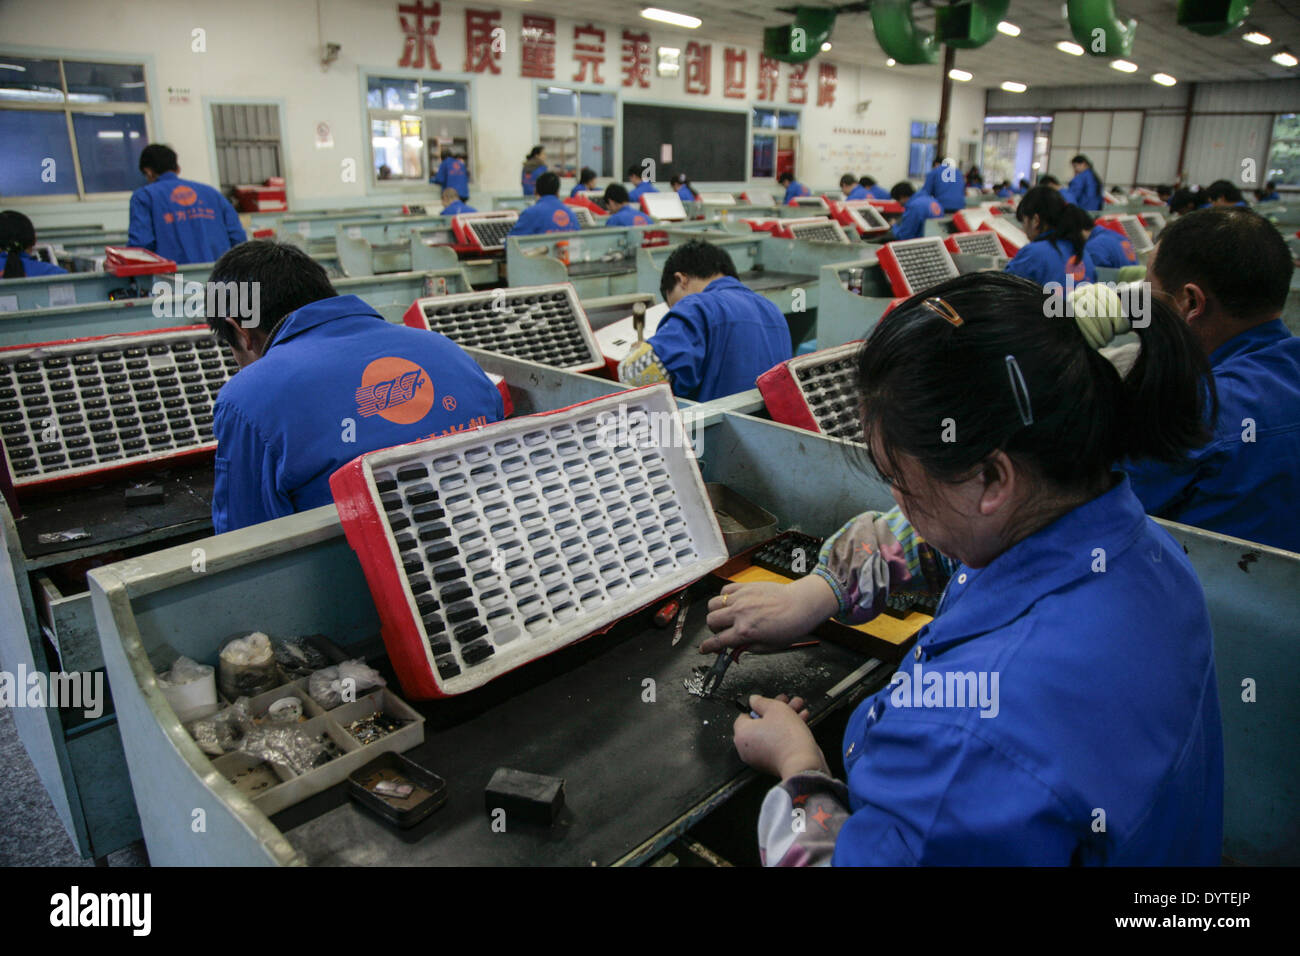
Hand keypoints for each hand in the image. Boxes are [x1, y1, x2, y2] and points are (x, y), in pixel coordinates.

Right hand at [702, 576, 838, 653]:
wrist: (801, 605)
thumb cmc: (790, 626)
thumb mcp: (769, 646)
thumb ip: (748, 647)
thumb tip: (736, 648)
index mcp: (744, 632)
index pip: (718, 641)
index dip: (708, 647)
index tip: (704, 648)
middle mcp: (739, 614)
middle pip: (711, 621)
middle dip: (713, 630)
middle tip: (723, 631)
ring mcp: (740, 599)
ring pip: (713, 604)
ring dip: (716, 612)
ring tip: (726, 616)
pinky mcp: (744, 587)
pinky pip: (724, 591)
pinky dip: (724, 597)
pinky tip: (732, 602)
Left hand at [733, 695, 827, 779]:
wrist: (802, 763)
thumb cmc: (787, 738)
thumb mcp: (775, 709)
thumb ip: (761, 701)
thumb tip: (754, 700)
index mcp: (742, 734)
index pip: (744, 714)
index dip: (759, 704)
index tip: (769, 700)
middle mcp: (747, 748)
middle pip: (760, 722)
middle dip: (777, 710)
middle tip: (787, 702)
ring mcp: (759, 757)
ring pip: (771, 732)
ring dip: (785, 719)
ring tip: (798, 708)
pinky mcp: (773, 763)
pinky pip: (777, 743)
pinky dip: (787, 732)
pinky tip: (800, 720)